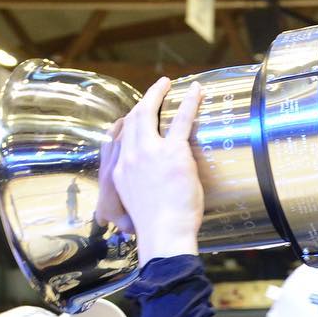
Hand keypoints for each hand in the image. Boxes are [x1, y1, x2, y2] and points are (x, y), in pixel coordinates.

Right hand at [108, 77, 203, 261]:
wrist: (164, 233)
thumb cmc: (155, 226)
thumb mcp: (135, 203)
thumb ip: (139, 187)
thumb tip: (149, 186)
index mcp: (121, 169)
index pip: (122, 136)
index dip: (130, 121)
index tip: (138, 113)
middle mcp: (131, 156)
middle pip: (133, 119)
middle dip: (144, 100)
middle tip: (155, 90)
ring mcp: (150, 152)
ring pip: (149, 113)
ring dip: (158, 94)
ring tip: (166, 83)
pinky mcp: (174, 152)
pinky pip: (182, 120)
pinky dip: (189, 102)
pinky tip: (196, 91)